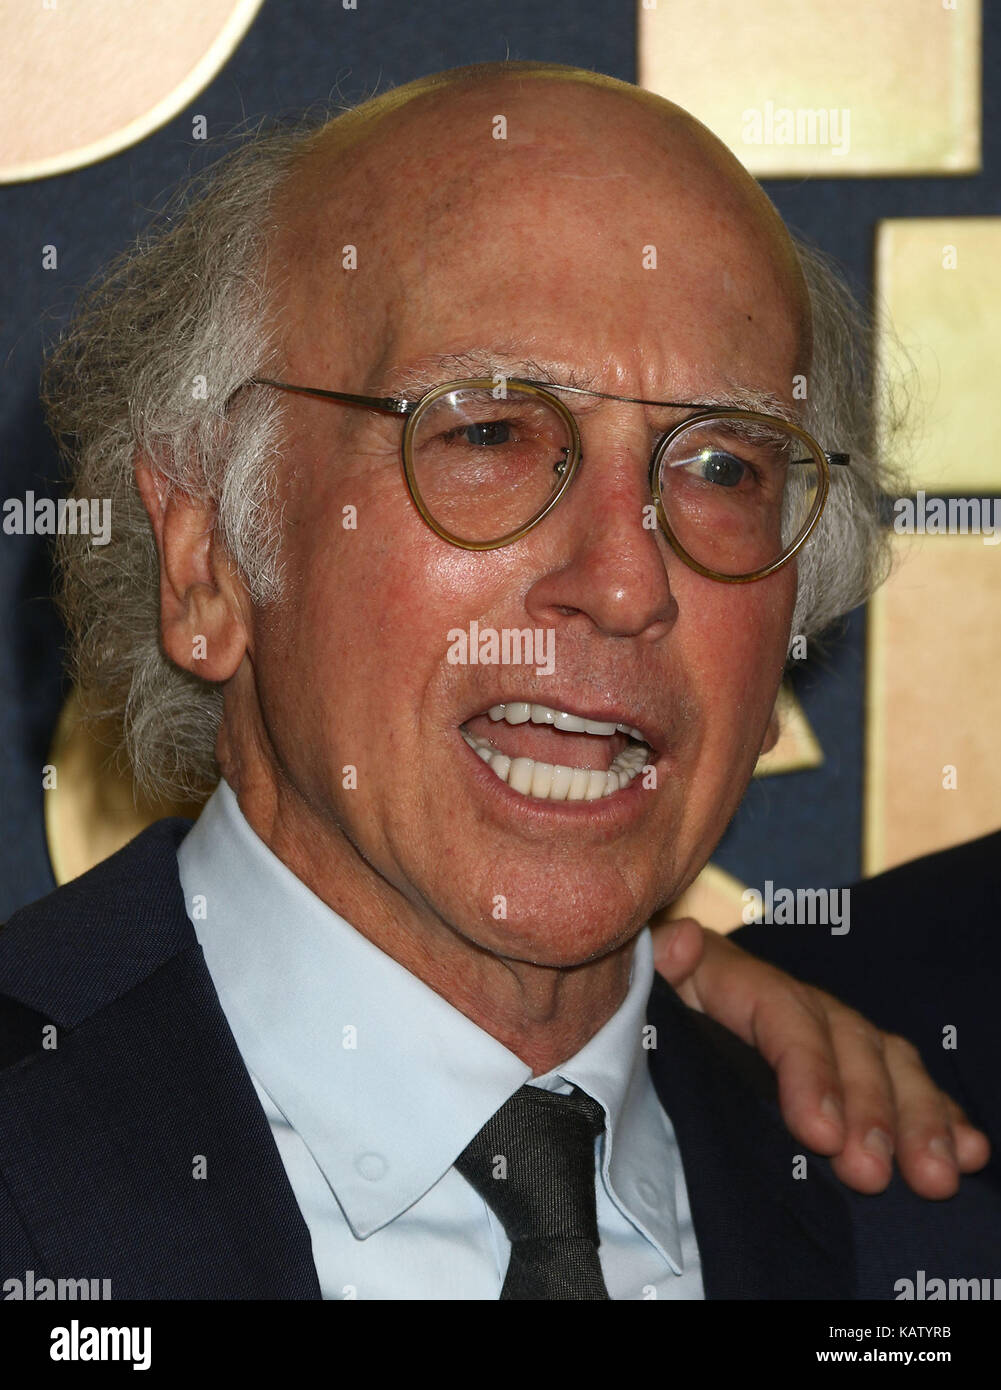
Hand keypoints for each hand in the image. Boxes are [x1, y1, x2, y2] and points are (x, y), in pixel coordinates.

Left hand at [652, 916, 990, 1198]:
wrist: (631, 1020)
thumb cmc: (633, 1014)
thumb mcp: (636, 992)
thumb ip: (657, 972)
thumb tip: (679, 944)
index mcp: (731, 977)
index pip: (783, 1015)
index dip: (808, 1071)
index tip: (818, 1133)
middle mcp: (788, 998)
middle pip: (845, 1041)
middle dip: (868, 1111)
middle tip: (871, 1173)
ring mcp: (821, 1030)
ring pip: (884, 1061)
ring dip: (916, 1118)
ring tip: (933, 1175)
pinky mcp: (841, 1068)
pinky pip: (900, 1082)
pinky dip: (936, 1115)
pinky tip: (965, 1150)